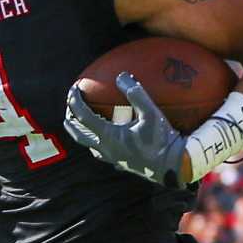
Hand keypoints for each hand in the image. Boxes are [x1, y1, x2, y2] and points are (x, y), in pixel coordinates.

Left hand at [63, 72, 186, 187]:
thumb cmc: (162, 140)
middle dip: (70, 118)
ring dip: (80, 131)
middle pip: (78, 134)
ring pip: (88, 144)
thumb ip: (136, 94)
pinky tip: (102, 135)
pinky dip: (95, 139)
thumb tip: (121, 76)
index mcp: (109, 137)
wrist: (172, 167)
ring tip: (79, 121)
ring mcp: (111, 158)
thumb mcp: (151, 114)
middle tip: (69, 105)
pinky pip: (100, 150)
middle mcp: (105, 149)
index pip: (83, 116)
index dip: (75, 100)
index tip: (75, 88)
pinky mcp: (119, 162)